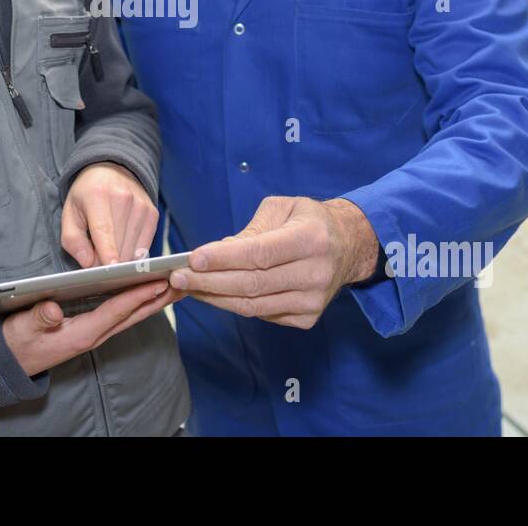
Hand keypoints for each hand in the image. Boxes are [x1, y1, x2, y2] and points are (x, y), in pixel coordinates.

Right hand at [2, 280, 183, 376]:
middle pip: (133, 314)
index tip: (158, 283)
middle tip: (183, 282)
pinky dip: (139, 303)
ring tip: (175, 285)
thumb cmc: (19, 341)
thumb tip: (52, 311)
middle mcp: (94, 335)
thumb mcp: (23, 328)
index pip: (116, 312)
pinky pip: (123, 315)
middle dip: (158, 299)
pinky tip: (149, 293)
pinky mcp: (93, 329)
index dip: (137, 297)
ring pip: (132, 315)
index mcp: (81, 333)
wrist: (12, 360)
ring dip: (154, 301)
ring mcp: (96, 333)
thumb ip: (38, 319)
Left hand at [61, 162, 157, 267]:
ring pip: (133, 249)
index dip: (108, 252)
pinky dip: (133, 253)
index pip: (104, 229)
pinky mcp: (153, 213)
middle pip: (119, 244)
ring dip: (120, 258)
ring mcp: (141, 205)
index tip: (111, 270)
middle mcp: (123, 198)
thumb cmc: (87, 195)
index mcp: (97, 195)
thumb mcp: (70, 213)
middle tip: (95, 257)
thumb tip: (88, 263)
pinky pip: (144, 247)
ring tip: (108, 247)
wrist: (111, 170)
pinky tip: (123, 245)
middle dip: (107, 261)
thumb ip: (73, 240)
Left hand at [169, 196, 379, 328]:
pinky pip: (262, 315)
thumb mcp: (283, 208)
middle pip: (253, 284)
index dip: (224, 259)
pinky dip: (235, 304)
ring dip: (215, 297)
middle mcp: (315, 273)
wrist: (349, 246)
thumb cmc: (309, 221)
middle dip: (209, 281)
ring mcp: (312, 300)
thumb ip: (250, 230)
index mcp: (310, 239)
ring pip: (253, 306)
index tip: (193, 259)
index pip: (260, 254)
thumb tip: (216, 254)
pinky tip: (215, 294)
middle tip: (178, 277)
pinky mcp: (307, 318)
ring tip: (189, 287)